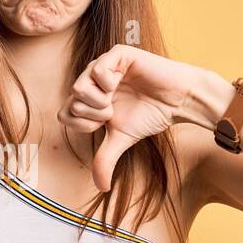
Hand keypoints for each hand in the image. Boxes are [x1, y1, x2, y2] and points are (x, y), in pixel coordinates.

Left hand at [57, 44, 204, 190]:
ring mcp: (103, 65)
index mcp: (89, 98)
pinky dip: (108, 82)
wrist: (177, 102)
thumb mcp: (122, 139)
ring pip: (79, 87)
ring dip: (100, 101)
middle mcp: (91, 80)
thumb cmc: (150, 115)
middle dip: (95, 115)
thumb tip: (101, 188)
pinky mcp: (117, 54)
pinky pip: (98, 68)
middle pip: (71, 102)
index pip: (65, 114)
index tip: (106, 123)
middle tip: (114, 110)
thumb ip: (106, 159)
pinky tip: (122, 83)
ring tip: (117, 98)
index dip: (84, 125)